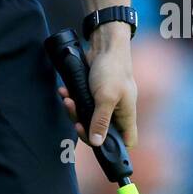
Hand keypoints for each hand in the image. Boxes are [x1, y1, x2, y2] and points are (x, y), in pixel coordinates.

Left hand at [56, 25, 136, 149]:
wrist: (104, 45)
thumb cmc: (113, 70)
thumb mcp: (106, 97)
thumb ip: (101, 121)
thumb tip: (97, 143)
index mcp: (126, 116)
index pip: (126, 142)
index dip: (114, 148)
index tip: (95, 142)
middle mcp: (117, 112)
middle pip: (100, 132)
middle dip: (84, 126)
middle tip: (75, 120)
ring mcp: (105, 103)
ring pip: (87, 118)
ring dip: (74, 111)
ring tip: (67, 99)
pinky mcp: (93, 94)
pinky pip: (81, 104)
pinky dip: (72, 99)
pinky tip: (65, 92)